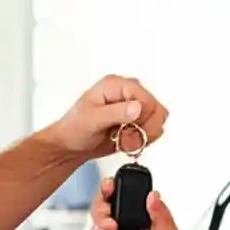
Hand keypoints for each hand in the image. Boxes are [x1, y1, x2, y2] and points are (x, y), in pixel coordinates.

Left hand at [45, 75, 167, 159]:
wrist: (71, 145)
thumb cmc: (74, 129)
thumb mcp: (92, 120)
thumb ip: (116, 112)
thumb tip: (137, 107)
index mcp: (116, 84)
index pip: (146, 99)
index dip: (141, 118)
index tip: (127, 128)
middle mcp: (127, 92)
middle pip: (156, 110)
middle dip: (143, 129)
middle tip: (125, 137)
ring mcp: (133, 106)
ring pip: (158, 120)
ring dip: (143, 136)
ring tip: (124, 140)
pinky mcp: (137, 120)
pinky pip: (154, 130)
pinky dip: (143, 140)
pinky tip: (126, 141)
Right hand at [90, 177, 187, 229]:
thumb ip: (161, 213)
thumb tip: (154, 195)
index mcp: (139, 207)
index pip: (122, 189)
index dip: (114, 184)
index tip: (112, 184)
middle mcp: (124, 216)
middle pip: (104, 198)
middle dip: (101, 198)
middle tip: (107, 205)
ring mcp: (114, 229)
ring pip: (97, 214)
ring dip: (99, 216)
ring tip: (111, 226)